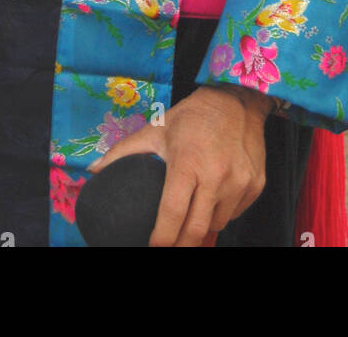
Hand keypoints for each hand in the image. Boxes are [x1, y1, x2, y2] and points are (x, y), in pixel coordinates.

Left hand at [88, 84, 269, 246]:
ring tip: (190, 220)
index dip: (160, 239)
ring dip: (201, 228)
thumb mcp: (156, 128)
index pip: (172, 215)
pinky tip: (212, 201)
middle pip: (196, 231)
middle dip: (179, 246)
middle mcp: (216, 176)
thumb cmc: (193, 117)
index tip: (152, 247)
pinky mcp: (256, 185)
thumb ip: (122, 151)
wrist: (238, 101)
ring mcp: (239, 183)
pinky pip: (234, 214)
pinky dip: (221, 214)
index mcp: (188, 163)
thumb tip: (92, 171)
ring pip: (216, 224)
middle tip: (168, 247)